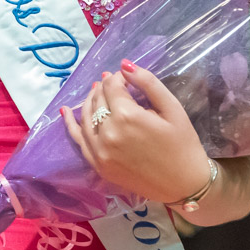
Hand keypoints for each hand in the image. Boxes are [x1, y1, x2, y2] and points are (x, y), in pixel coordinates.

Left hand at [61, 60, 212, 203]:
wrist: (184, 185)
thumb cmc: (183, 144)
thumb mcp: (172, 108)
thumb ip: (148, 83)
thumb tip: (124, 64)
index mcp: (127, 116)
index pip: (112, 86)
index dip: (118, 78)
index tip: (127, 78)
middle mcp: (108, 133)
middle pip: (98, 100)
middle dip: (105, 87)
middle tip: (113, 83)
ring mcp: (100, 151)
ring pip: (86, 117)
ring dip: (90, 101)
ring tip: (97, 91)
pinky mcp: (98, 165)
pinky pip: (78, 140)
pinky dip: (71, 124)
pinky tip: (66, 111)